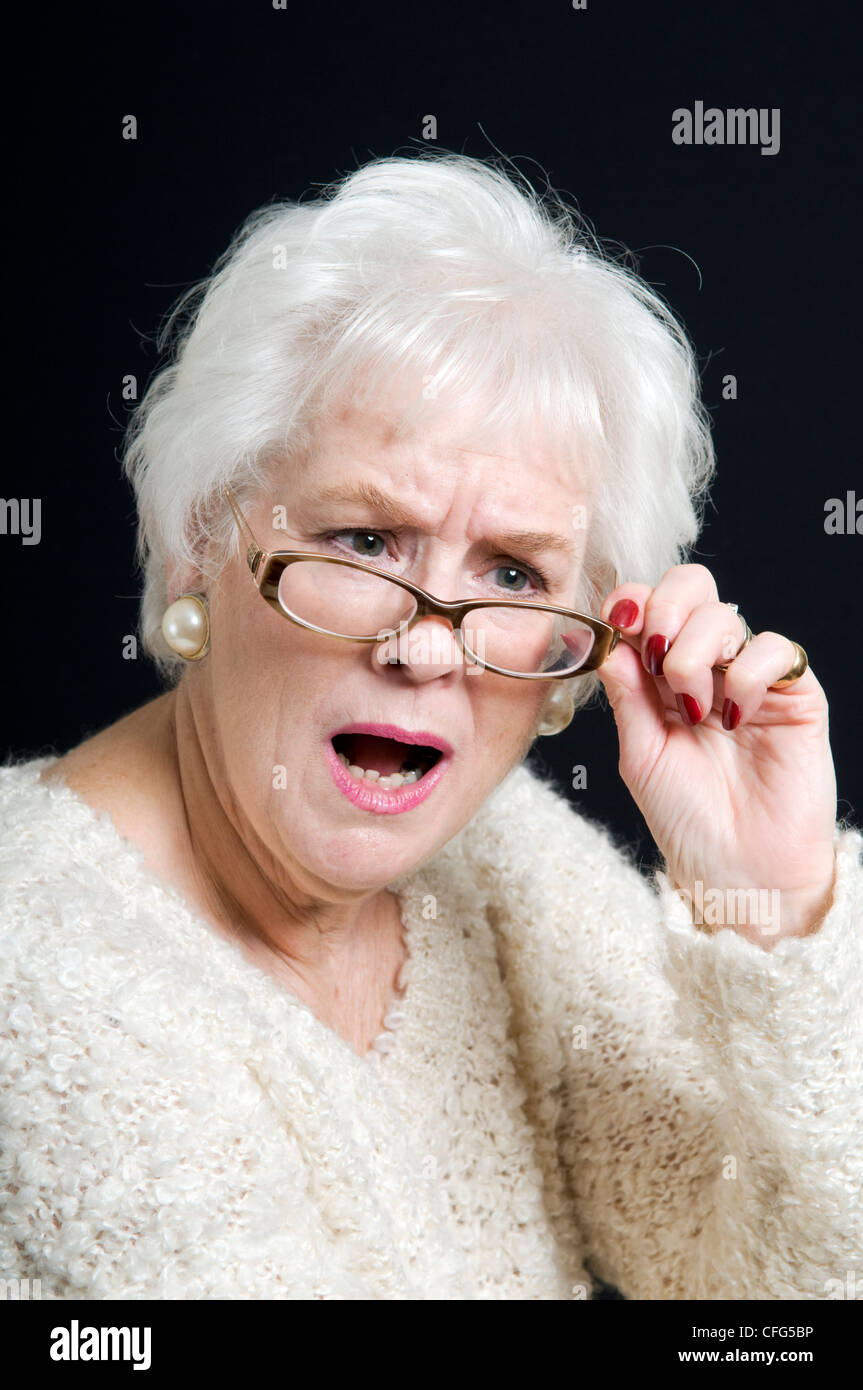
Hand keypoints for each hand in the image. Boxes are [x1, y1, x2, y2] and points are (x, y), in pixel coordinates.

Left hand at [596, 564, 837, 944]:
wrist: (740, 870)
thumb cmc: (688, 820)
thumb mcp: (640, 754)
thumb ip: (626, 695)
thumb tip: (610, 639)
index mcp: (661, 678)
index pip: (649, 608)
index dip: (633, 601)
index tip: (618, 617)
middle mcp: (705, 667)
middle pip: (691, 589)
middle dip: (666, 608)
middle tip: (657, 656)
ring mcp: (749, 677)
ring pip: (725, 615)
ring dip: (696, 655)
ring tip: (694, 711)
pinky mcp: (794, 693)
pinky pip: (773, 648)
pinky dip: (745, 676)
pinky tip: (734, 717)